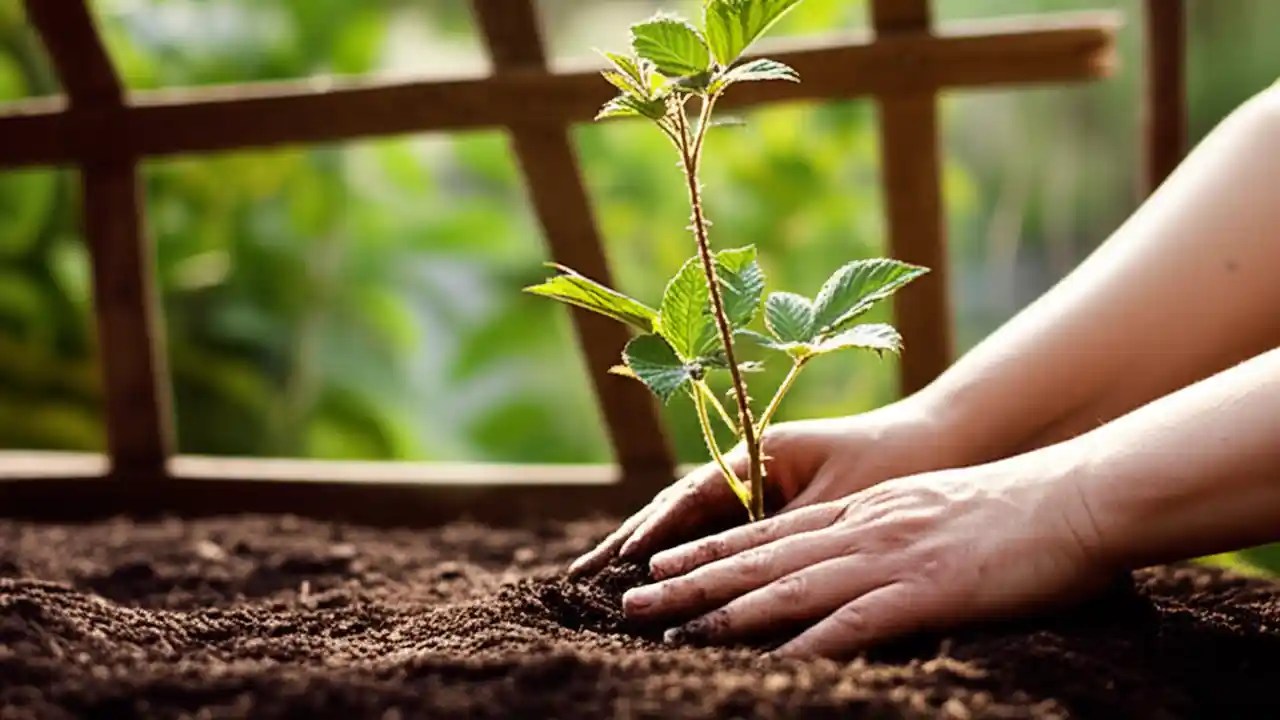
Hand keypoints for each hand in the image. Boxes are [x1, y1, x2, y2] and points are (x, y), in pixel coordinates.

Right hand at [569, 399, 962, 575]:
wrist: (943, 440)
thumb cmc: (894, 463)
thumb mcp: (838, 505)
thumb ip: (784, 538)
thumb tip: (735, 578)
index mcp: (758, 454)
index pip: (689, 498)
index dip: (651, 533)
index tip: (618, 564)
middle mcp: (750, 465)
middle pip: (676, 509)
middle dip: (630, 543)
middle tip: (582, 576)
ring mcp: (759, 483)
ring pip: (694, 522)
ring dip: (654, 551)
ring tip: (605, 577)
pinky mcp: (776, 503)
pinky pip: (724, 531)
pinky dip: (694, 553)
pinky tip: (669, 577)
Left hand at [621, 452, 1113, 656]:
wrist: (1075, 494)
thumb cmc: (1014, 510)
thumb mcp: (931, 512)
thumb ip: (886, 536)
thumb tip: (858, 569)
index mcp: (862, 511)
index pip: (766, 532)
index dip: (706, 548)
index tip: (659, 563)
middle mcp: (860, 529)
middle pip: (757, 558)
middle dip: (689, 581)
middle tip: (632, 601)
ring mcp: (888, 557)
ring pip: (786, 588)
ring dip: (722, 613)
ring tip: (671, 631)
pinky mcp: (924, 588)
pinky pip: (851, 624)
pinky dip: (803, 647)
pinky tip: (765, 665)